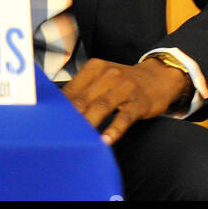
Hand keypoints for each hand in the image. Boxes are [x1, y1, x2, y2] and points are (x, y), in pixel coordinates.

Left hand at [62, 57, 192, 144]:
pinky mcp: (139, 102)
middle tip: (58, 132)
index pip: (72, 89)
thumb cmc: (122, 81)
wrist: (158, 77)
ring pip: (101, 107)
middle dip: (70, 116)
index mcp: (95, 68)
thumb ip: (82, 89)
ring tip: (78, 138)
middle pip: (83, 98)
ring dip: (88, 123)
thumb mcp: (102, 77)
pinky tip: (105, 140)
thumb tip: (58, 107)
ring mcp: (125, 88)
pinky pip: (124, 118)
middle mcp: (109, 74)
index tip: (49, 121)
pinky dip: (114, 130)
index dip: (60, 107)